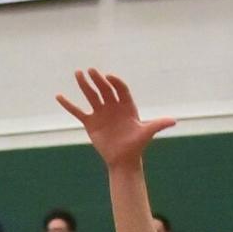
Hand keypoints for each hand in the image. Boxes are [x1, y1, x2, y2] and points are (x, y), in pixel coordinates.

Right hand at [56, 70, 175, 168]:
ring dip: (84, 85)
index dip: (114, 82)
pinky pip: (77, 111)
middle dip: (97, 80)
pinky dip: (69, 105)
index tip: (109, 77)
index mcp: (126, 106)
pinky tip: (59, 96)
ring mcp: (100, 113)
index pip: (120, 89)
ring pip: (91, 96)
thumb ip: (158, 124)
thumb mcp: (146, 133)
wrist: (124, 160)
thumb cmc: (136, 146)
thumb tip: (173, 121)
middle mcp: (112, 106)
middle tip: (90, 71)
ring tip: (77, 74)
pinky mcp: (91, 122)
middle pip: (104, 89)